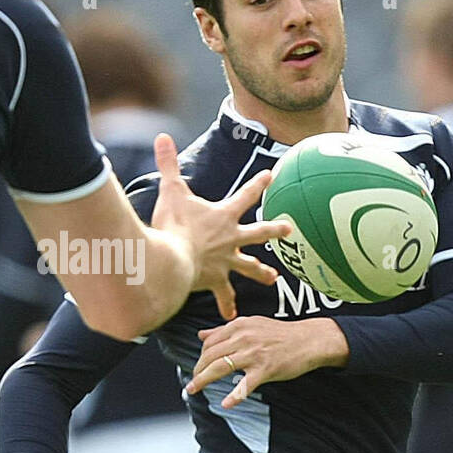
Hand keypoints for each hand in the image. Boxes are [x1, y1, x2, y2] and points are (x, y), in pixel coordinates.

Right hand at [151, 134, 283, 320]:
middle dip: (275, 230)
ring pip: (249, 267)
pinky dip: (226, 305)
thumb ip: (168, 163)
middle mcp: (231, 239)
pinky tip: (231, 316)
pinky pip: (223, 295)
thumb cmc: (172, 225)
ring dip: (262, 273)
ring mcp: (225, 262)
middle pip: (259, 233)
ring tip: (274, 279)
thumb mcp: (171, 190)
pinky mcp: (214, 280)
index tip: (272, 175)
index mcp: (224, 216)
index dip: (259, 183)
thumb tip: (161, 136)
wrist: (172, 259)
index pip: (246, 195)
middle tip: (290, 230)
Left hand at [186, 316, 349, 407]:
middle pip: (210, 355)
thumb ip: (224, 330)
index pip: (209, 342)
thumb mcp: (250, 325)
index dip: (200, 357)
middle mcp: (243, 338)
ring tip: (194, 390)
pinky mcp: (265, 369)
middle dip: (198, 370)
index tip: (197, 368)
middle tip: (192, 382)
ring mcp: (253, 354)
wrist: (309, 340)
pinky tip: (226, 404)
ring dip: (203, 380)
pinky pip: (245, 385)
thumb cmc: (280, 334)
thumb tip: (201, 334)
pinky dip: (234, 396)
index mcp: (238, 326)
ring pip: (220, 368)